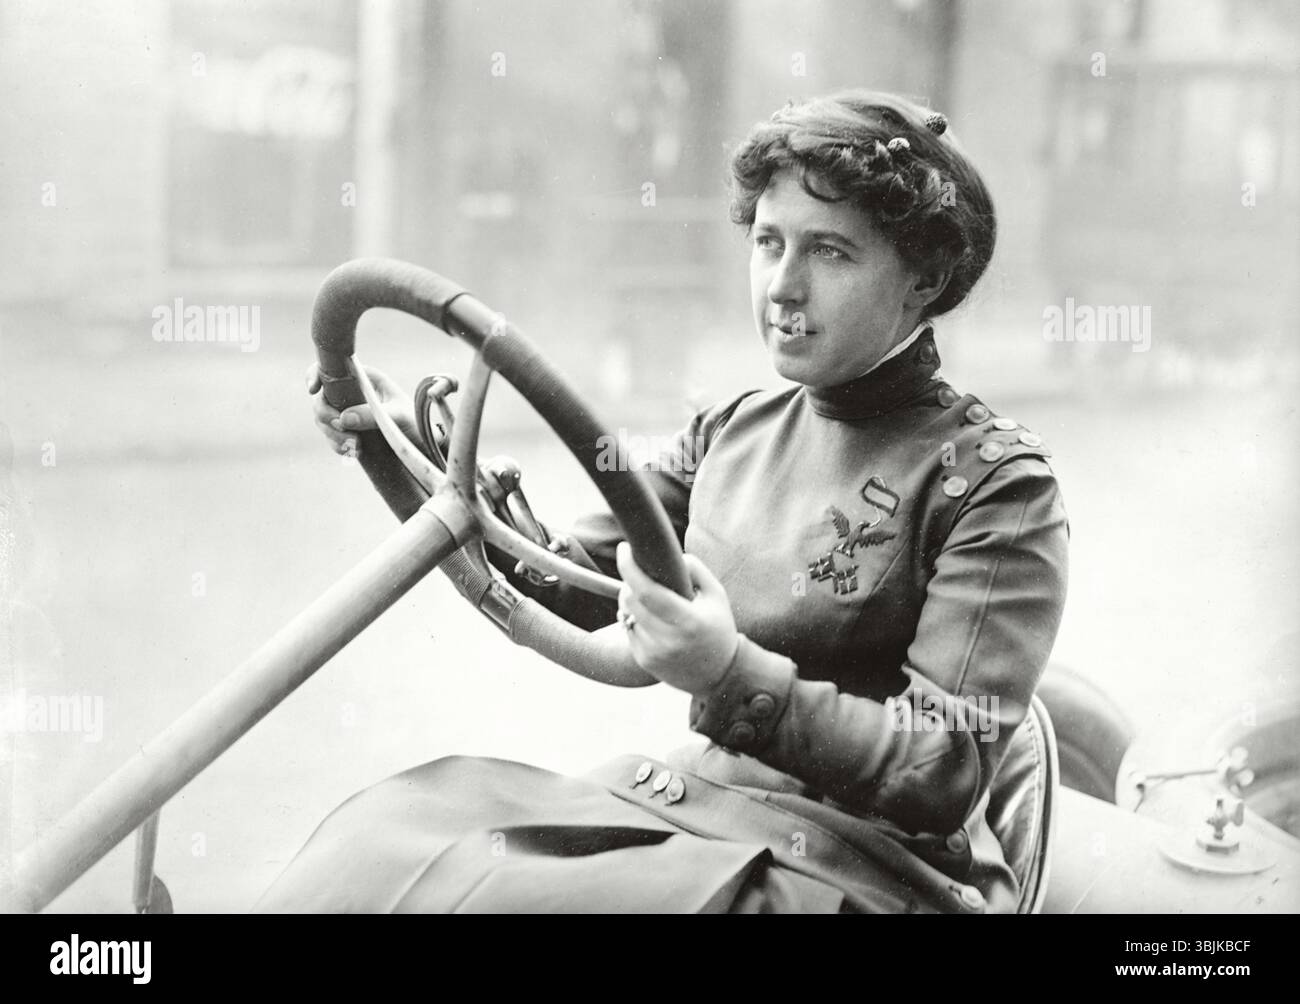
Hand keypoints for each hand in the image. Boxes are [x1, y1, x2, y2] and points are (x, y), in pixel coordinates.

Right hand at [305, 362, 414, 457]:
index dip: (315, 375)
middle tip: (344, 432)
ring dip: (333, 435)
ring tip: (355, 447)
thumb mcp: (397, 416)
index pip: (331, 368)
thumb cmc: (413, 421)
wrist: (421, 442)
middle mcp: (352, 392)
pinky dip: (337, 445)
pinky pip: (331, 436)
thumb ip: (372, 415)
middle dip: (327, 417)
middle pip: (321, 399)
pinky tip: (352, 452)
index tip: (313, 389)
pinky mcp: (348, 429)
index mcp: (364, 378)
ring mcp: (347, 410)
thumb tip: (343, 419)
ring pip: (324, 420)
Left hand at [615, 541, 738, 695]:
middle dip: (628, 582)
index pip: (648, 591)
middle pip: (630, 601)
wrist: (718, 674)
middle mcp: (669, 640)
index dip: (630, 568)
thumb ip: (696, 570)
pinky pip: (628, 630)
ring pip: (626, 614)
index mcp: (688, 621)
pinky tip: (652, 621)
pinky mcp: (644, 660)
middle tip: (638, 575)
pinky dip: (634, 619)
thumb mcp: (717, 595)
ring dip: (631, 601)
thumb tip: (670, 555)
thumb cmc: (718, 627)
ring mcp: (654, 653)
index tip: (624, 549)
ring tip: (649, 600)